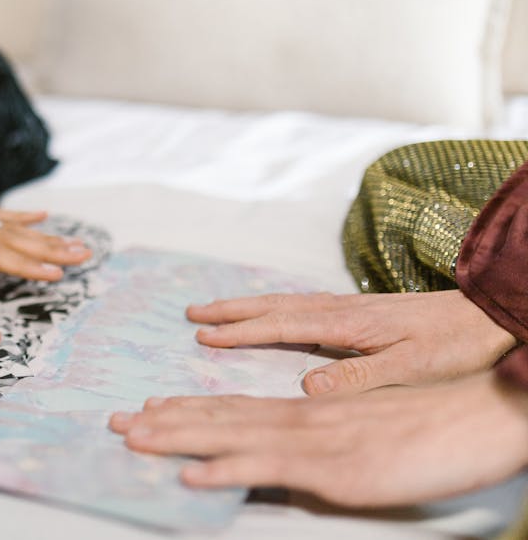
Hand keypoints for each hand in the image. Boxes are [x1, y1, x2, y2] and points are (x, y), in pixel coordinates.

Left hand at [108, 372, 527, 507]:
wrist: (481, 417)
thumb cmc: (432, 430)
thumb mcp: (367, 436)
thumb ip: (327, 438)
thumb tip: (292, 447)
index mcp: (309, 413)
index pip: (236, 408)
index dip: (190, 411)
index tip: (148, 411)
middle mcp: (302, 419)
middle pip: (220, 417)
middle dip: (164, 421)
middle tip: (114, 424)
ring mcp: (314, 441)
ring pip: (231, 436)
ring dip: (177, 438)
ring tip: (131, 438)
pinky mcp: (332, 467)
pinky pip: (269, 467)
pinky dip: (226, 469)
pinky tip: (192, 477)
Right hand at [186, 290, 517, 394]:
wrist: (494, 315)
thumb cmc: (458, 344)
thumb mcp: (412, 368)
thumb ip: (359, 377)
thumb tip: (305, 384)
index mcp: (349, 324)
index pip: (282, 326)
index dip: (241, 332)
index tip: (204, 336)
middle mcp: (344, 309)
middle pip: (275, 306)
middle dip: (231, 310)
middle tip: (192, 312)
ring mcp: (352, 307)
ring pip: (287, 302)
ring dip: (248, 306)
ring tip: (216, 309)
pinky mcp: (363, 311)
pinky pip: (303, 305)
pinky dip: (274, 307)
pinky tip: (271, 314)